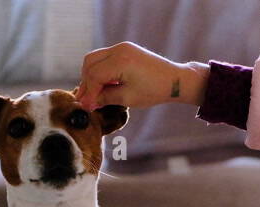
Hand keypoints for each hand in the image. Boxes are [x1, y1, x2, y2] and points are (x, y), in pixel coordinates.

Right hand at [75, 41, 209, 109]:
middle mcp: (119, 49)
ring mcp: (122, 47)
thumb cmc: (154, 90)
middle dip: (86, 81)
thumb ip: (105, 98)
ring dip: (91, 75)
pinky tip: (103, 85)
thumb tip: (88, 102)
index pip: (94, 75)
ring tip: (93, 93)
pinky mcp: (125, 49)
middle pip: (90, 62)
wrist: (174, 80)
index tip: (86, 106)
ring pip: (95, 58)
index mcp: (120, 61)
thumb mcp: (128, 98)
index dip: (88, 92)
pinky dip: (101, 70)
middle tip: (85, 99)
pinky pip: (105, 57)